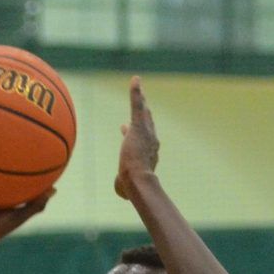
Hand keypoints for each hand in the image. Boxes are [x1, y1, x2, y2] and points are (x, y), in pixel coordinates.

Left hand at [115, 76, 159, 200]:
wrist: (137, 180)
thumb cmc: (132, 187)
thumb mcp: (125, 187)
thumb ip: (123, 186)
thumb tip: (123, 194)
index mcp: (147, 153)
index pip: (140, 140)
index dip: (131, 132)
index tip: (124, 127)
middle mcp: (151, 140)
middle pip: (147, 123)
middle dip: (144, 113)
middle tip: (141, 103)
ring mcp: (146, 132)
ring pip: (143, 111)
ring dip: (140, 98)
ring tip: (137, 86)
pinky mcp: (139, 125)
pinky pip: (137, 105)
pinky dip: (136, 92)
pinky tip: (135, 80)